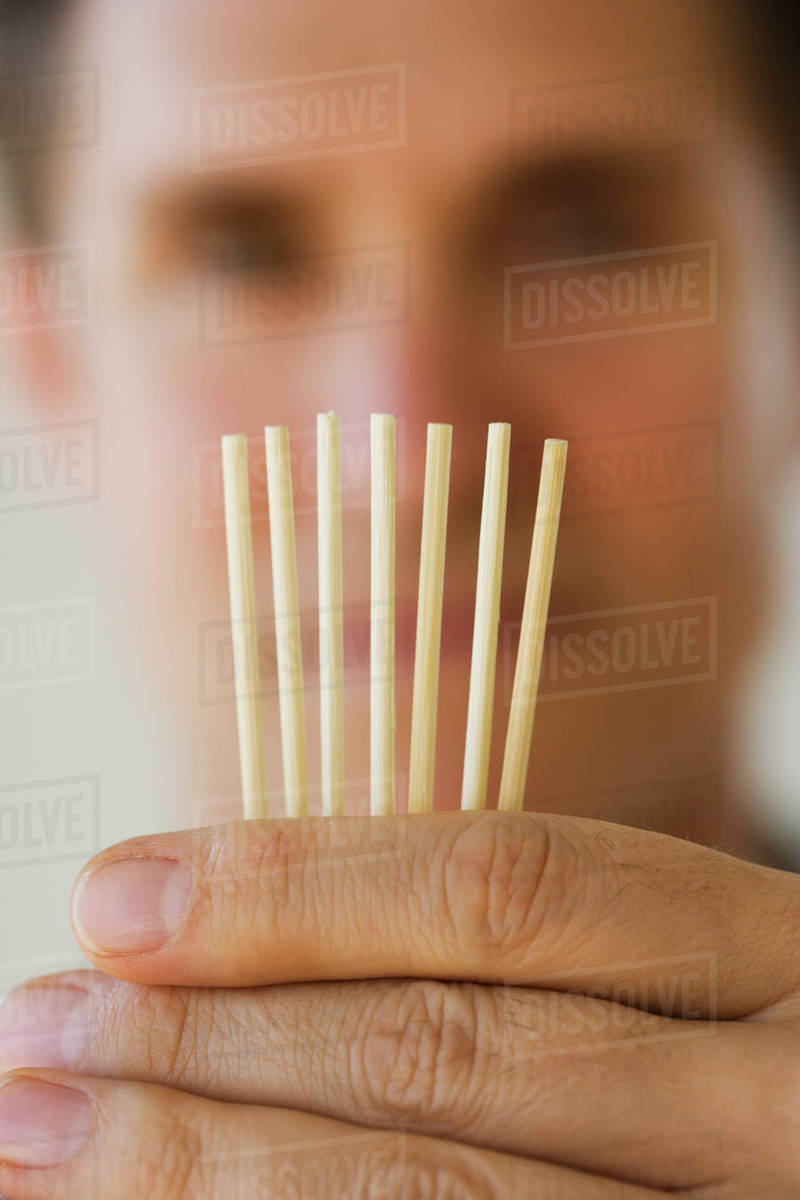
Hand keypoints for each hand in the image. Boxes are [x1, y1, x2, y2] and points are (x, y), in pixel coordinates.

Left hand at [0, 812, 797, 1196]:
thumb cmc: (765, 1083)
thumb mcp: (693, 985)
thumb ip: (526, 963)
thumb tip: (248, 941)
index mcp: (771, 954)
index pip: (505, 886)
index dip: (294, 885)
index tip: (118, 895)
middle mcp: (777, 1106)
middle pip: (447, 1052)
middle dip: (215, 1043)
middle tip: (39, 1033)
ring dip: (212, 1171)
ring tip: (49, 1143)